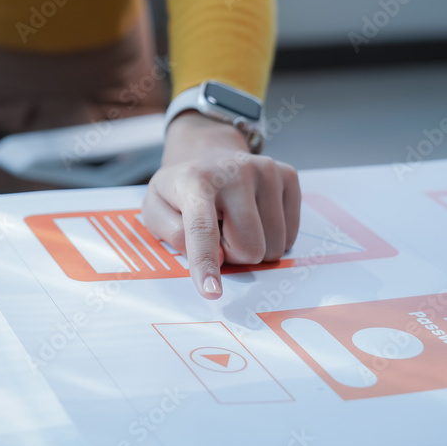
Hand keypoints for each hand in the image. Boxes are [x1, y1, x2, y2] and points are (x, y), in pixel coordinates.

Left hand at [142, 111, 300, 299]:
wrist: (207, 154)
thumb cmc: (181, 190)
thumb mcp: (156, 209)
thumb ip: (174, 234)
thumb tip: (216, 257)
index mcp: (194, 181)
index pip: (202, 229)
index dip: (206, 263)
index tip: (211, 291)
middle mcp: (235, 172)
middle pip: (248, 249)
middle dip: (233, 254)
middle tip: (219, 233)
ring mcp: (266, 171)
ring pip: (273, 246)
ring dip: (253, 246)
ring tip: (234, 222)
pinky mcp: (288, 176)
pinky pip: (290, 234)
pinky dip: (271, 235)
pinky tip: (254, 214)